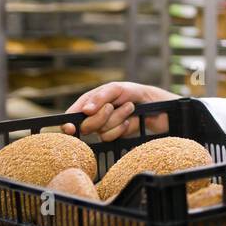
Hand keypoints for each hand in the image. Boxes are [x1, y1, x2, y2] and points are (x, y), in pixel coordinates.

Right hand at [62, 81, 178, 139]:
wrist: (156, 105)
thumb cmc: (135, 92)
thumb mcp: (117, 88)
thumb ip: (101, 96)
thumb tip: (85, 110)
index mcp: (90, 102)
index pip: (72, 114)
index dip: (68, 122)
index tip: (70, 128)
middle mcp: (94, 116)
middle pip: (86, 125)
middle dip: (101, 116)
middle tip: (113, 106)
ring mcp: (104, 127)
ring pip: (100, 131)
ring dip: (116, 119)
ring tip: (128, 109)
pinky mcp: (115, 136)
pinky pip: (111, 137)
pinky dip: (121, 128)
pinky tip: (129, 121)